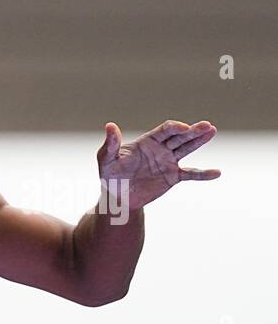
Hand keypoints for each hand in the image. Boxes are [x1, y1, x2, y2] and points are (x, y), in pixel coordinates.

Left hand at [97, 120, 219, 210]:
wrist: (117, 197)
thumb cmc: (110, 175)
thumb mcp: (107, 160)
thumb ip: (111, 144)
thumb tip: (109, 125)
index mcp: (148, 141)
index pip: (165, 130)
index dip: (175, 128)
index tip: (183, 128)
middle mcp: (161, 148)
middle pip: (180, 137)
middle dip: (193, 131)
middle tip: (207, 126)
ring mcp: (168, 162)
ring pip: (187, 149)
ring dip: (199, 141)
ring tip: (211, 132)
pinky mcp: (172, 177)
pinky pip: (190, 174)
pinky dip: (203, 174)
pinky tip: (216, 173)